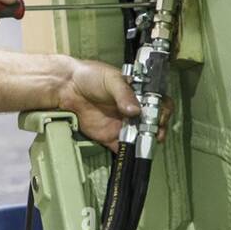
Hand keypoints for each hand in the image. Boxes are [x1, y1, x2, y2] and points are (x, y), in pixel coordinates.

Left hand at [58, 58, 173, 151]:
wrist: (68, 87)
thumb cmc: (91, 76)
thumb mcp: (112, 79)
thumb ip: (124, 94)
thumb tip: (135, 109)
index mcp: (139, 95)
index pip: (159, 105)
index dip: (163, 112)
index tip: (159, 117)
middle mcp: (133, 111)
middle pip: (153, 124)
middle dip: (157, 131)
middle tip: (154, 133)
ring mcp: (122, 125)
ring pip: (140, 138)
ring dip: (144, 143)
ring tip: (143, 143)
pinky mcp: (110, 136)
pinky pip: (122, 148)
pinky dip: (127, 153)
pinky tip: (130, 153)